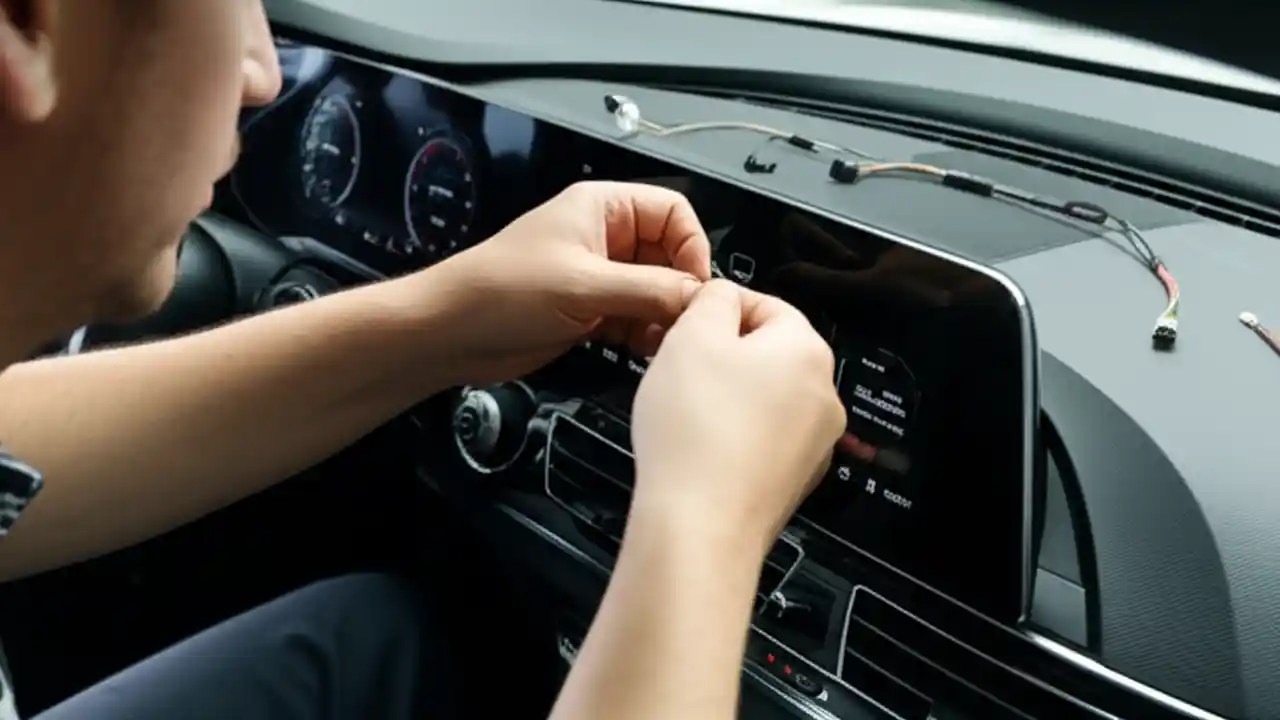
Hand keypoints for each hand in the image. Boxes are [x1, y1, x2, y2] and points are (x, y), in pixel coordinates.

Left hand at [425, 181, 711, 383]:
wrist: (451, 333)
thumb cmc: (501, 291)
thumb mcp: (584, 285)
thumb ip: (649, 289)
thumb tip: (699, 296)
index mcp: (602, 208)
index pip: (673, 212)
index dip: (691, 246)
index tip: (694, 285)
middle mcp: (604, 238)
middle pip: (669, 255)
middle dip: (678, 289)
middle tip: (682, 321)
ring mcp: (598, 276)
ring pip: (655, 291)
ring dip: (663, 317)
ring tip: (660, 340)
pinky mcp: (589, 311)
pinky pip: (635, 318)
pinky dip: (644, 335)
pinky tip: (641, 351)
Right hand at [628, 280, 845, 556]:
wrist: (700, 528)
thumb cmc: (696, 431)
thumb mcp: (692, 336)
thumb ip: (712, 299)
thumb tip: (722, 295)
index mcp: (808, 351)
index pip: (765, 304)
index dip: (716, 309)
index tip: (682, 325)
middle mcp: (824, 396)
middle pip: (767, 353)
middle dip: (720, 355)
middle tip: (677, 369)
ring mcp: (814, 444)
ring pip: (764, 398)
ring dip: (726, 396)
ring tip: (685, 412)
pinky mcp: (793, 481)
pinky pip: (761, 440)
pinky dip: (732, 435)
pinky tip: (699, 448)